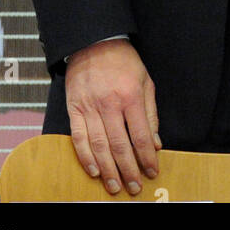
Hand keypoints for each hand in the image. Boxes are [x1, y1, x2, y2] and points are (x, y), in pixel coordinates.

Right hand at [65, 38, 160, 194]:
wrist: (94, 42)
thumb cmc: (123, 61)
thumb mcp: (146, 81)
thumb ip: (151, 113)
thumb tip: (156, 143)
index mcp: (131, 96)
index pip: (141, 135)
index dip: (147, 157)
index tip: (152, 171)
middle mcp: (110, 104)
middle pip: (120, 146)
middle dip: (128, 170)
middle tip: (134, 188)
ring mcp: (90, 107)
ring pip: (99, 146)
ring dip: (108, 170)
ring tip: (114, 186)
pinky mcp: (74, 108)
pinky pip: (79, 138)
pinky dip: (86, 157)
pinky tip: (94, 170)